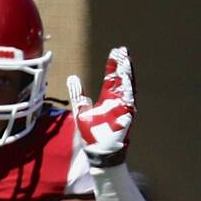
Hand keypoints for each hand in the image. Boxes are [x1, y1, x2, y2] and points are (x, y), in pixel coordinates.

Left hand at [67, 47, 134, 163]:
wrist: (98, 151)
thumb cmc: (92, 134)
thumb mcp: (81, 110)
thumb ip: (78, 94)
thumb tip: (72, 77)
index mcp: (108, 99)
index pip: (111, 78)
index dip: (113, 65)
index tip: (115, 51)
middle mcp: (117, 101)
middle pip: (121, 79)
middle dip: (122, 65)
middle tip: (122, 50)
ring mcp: (123, 107)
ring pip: (127, 86)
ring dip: (127, 73)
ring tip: (126, 59)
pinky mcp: (126, 115)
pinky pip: (128, 100)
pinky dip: (128, 89)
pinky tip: (127, 78)